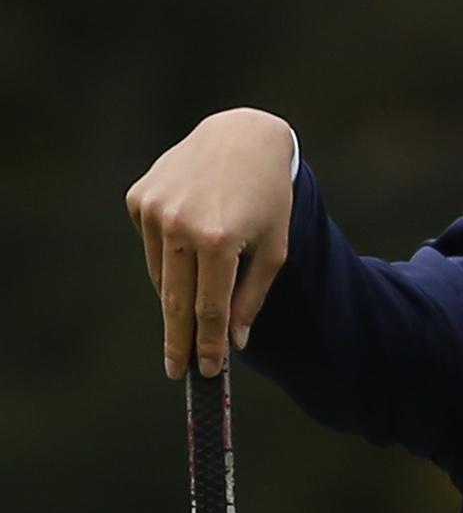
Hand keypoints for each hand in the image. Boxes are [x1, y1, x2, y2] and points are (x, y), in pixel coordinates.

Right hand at [125, 109, 297, 379]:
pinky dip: (170, 258)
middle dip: (179, 340)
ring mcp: (153, 209)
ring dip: (176, 297)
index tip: (207, 372)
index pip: (210, 308)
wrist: (239, 140)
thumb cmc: (267, 201)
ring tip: (194, 306)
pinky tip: (190, 244)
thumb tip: (233, 342)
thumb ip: (252, 297)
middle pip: (175, 300)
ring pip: (161, 275)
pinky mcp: (138, 199)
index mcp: (217, 240)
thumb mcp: (274, 250)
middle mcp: (179, 224)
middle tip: (178, 370)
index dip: (209, 344)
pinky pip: (153, 246)